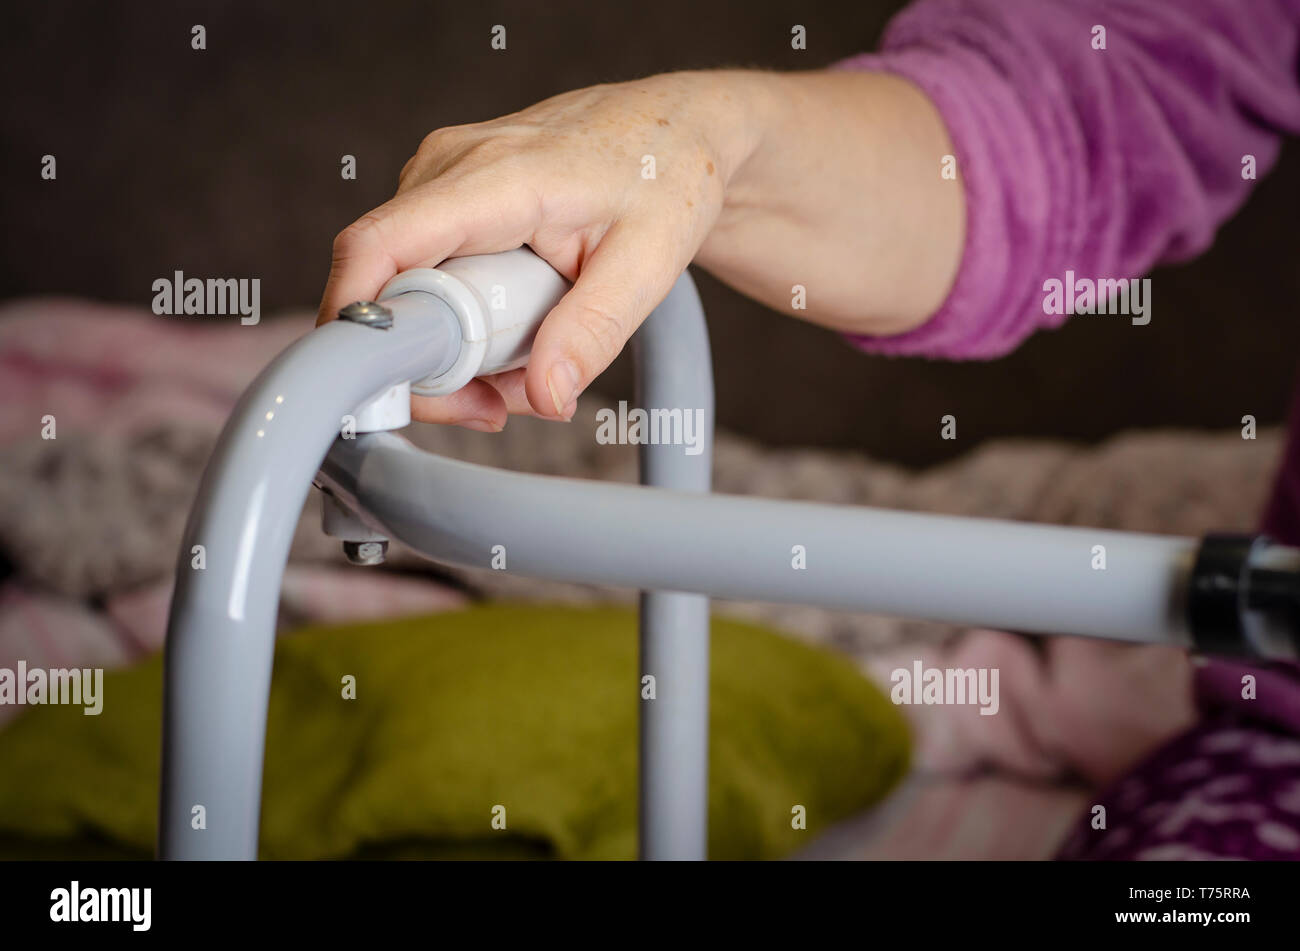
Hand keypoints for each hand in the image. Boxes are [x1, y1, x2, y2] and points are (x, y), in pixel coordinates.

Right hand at [317, 71, 754, 430]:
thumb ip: (593, 333)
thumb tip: (547, 398)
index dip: (358, 323)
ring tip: (530, 369)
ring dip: (457, 351)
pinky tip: (518, 336)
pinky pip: (428, 276)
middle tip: (500, 407)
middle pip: (388, 287)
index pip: (379, 247)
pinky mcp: (446, 199)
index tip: (382, 389)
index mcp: (493, 176)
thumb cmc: (665, 179)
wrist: (675, 133)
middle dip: (435, 366)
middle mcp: (447, 168)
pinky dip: (464, 324)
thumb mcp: (648, 265)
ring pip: (408, 291)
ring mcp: (441, 180)